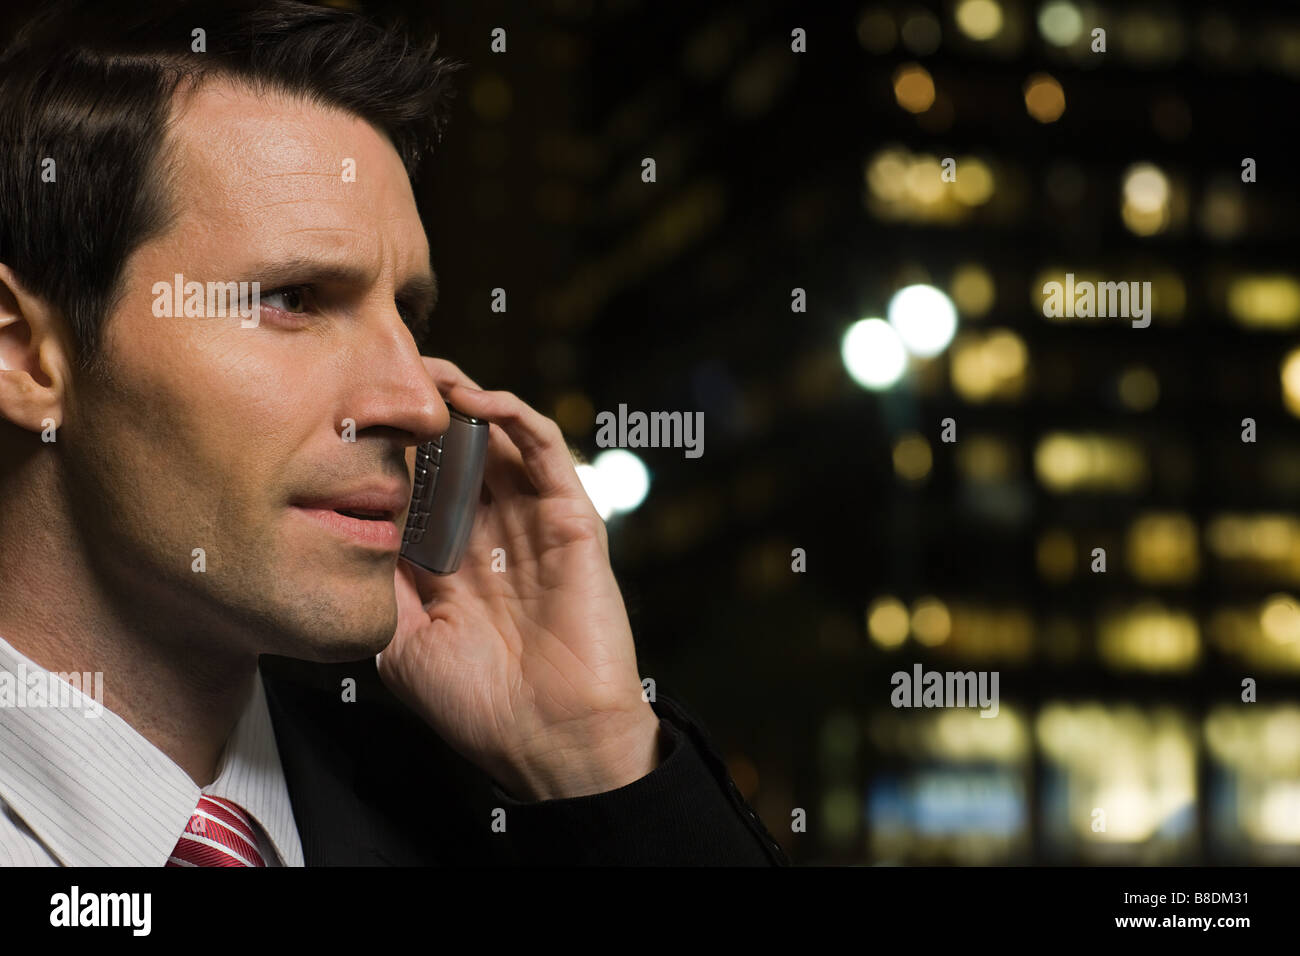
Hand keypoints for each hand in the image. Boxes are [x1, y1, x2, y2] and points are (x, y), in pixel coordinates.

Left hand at [376, 357, 661, 800]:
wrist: (549, 739)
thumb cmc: (476, 704)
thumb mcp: (400, 642)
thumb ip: (377, 584)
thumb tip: (335, 531)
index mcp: (449, 557)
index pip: (414, 483)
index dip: (383, 447)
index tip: (337, 412)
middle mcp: (489, 530)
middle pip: (453, 448)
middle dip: (417, 410)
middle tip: (376, 370)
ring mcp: (532, 519)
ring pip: (497, 437)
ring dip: (460, 398)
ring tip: (420, 370)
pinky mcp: (572, 516)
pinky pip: (546, 449)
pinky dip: (512, 415)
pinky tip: (472, 401)